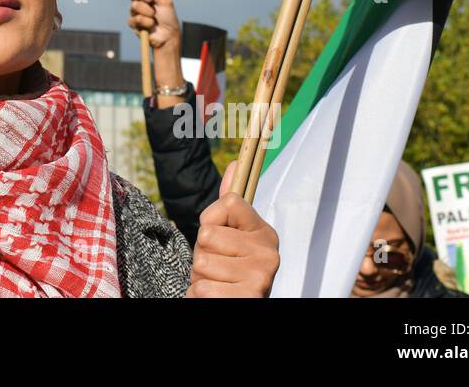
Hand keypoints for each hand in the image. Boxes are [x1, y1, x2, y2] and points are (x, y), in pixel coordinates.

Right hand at [123, 0, 180, 52]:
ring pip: (134, 5)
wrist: (168, 36)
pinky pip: (135, 18)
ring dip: (147, 12)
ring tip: (154, 18)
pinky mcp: (133, 22)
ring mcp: (135, 10)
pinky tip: (151, 26)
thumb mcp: (165, 2)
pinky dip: (146, 22)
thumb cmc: (169, 19)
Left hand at [186, 161, 279, 297]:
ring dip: (199, 276)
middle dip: (201, 253)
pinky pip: (202, 288)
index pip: (228, 201)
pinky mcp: (249, 297)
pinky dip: (200, 295)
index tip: (221, 235)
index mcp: (264, 232)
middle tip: (217, 267)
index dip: (211, 220)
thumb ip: (230, 203)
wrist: (236, 303)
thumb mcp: (231, 235)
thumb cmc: (228, 268)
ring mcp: (261, 277)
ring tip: (217, 282)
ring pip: (202, 262)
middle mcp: (269, 253)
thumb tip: (236, 164)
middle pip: (207, 235)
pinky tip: (216, 296)